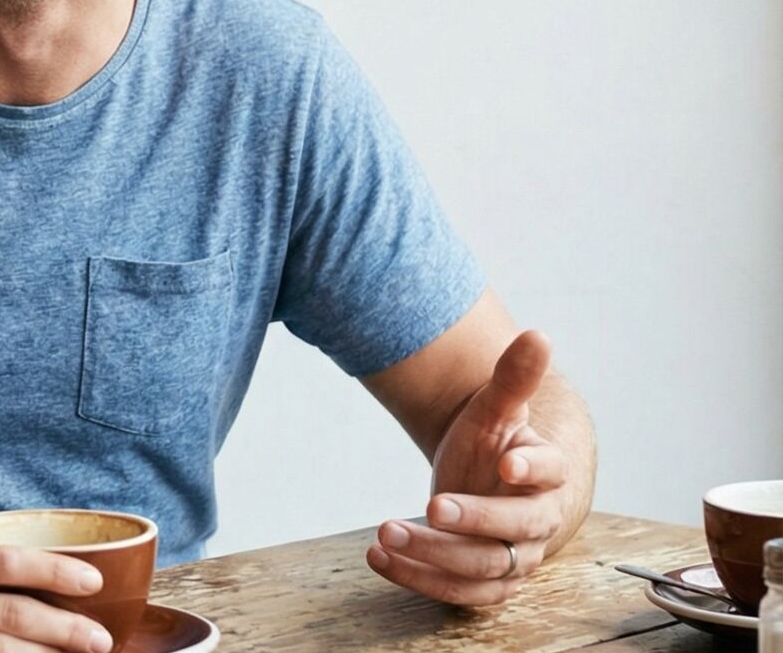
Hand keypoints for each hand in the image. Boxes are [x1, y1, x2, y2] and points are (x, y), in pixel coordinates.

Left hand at [368, 331, 570, 605]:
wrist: (492, 491)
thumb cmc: (497, 448)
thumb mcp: (497, 411)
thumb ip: (514, 378)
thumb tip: (537, 334)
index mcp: (548, 477)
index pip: (549, 474)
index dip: (532, 470)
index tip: (507, 463)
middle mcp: (536, 524)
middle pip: (514, 531)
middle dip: (473, 521)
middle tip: (433, 505)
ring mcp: (512, 559)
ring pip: (480, 568)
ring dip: (433, 555)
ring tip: (385, 532)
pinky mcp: (486, 585)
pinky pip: (455, 593)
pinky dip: (417, 578)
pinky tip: (378, 557)